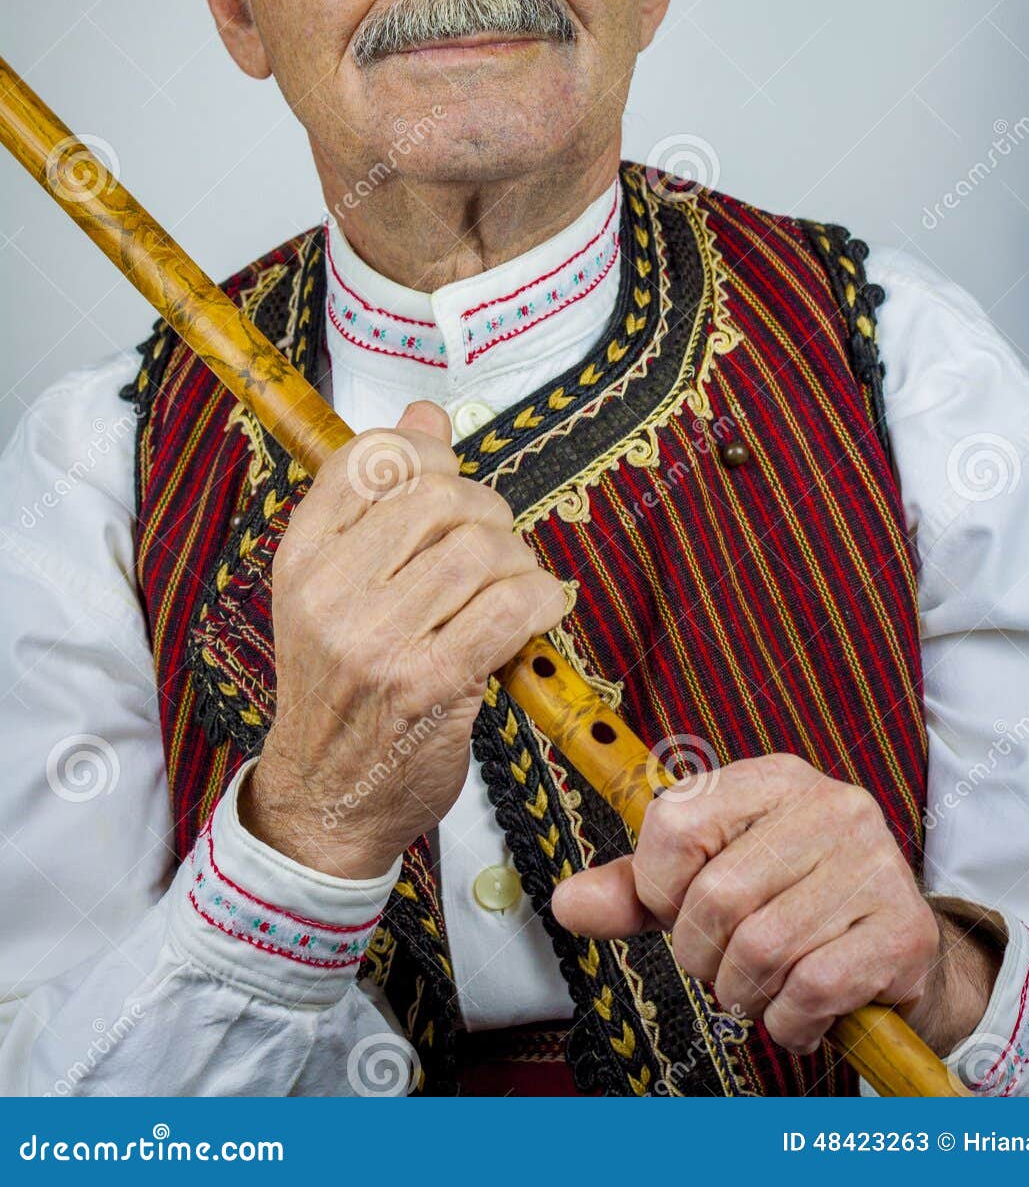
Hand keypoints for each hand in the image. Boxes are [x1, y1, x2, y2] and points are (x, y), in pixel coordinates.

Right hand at [239, 400, 566, 879]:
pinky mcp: (430, 684)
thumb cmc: (341, 688)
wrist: (326, 799)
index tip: (450, 479)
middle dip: (488, 510)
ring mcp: (377, 640)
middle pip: (440, 495)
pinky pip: (512, 606)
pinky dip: (543, 599)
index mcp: (301, 557)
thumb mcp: (335, 588)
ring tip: (514, 585)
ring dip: (519, 560)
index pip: (371, 457)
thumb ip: (380, 499)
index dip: (429, 450)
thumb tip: (427, 411)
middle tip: (494, 545)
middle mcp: (330, 591)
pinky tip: (539, 611)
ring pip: (483, 546)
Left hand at [551, 753, 993, 1055]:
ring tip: (763, 986)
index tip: (682, 910)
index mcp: (772, 778)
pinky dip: (789, 1021)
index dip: (660, 890)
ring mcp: (873, 864)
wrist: (898, 954)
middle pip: (716, 897)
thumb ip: (637, 891)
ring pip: (761, 949)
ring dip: (746, 992)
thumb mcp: (708, 883)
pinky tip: (799, 1012)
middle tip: (724, 965)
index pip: (674, 823)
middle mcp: (829, 805)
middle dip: (703, 955)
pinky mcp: (901, 929)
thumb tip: (567, 903)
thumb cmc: (790, 909)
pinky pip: (810, 989)